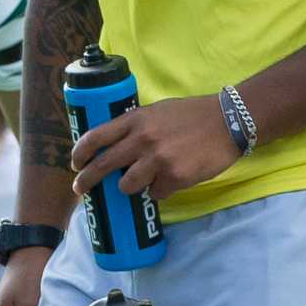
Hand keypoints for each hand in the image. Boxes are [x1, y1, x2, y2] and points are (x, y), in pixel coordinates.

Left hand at [72, 91, 237, 202]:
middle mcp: (142, 140)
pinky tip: (174, 177)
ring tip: (144, 179)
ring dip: (130, 187)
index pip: (94, 138)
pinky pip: (156, 193)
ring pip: (126, 186)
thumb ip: (133, 127)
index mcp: (134, 121)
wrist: (230, 119)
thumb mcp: (156, 112)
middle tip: (81, 188)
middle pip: (101, 166)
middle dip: (86, 181)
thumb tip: (110, 146)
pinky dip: (161, 189)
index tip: (75, 164)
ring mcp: (158, 159)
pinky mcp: (175, 176)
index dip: (79, 154)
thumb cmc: (192, 115)